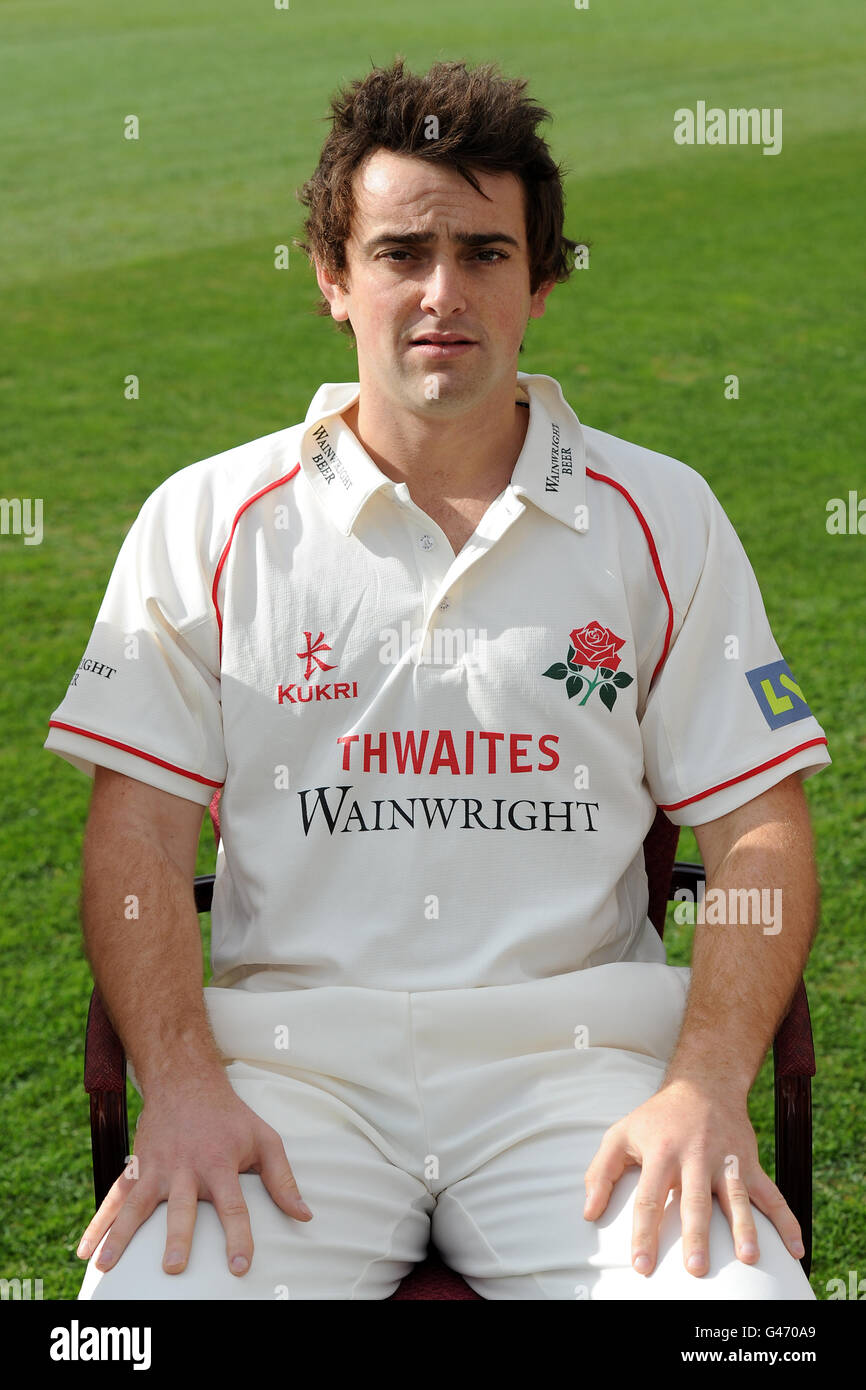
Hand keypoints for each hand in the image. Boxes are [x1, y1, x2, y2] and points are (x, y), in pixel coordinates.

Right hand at [76, 1074, 311, 1276]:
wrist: (186, 1081)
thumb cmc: (231, 1118)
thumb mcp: (265, 1140)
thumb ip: (283, 1180)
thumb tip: (305, 1217)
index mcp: (220, 1164)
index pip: (233, 1206)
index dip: (238, 1237)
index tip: (240, 1267)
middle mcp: (187, 1168)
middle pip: (183, 1207)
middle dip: (178, 1237)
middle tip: (174, 1266)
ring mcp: (157, 1168)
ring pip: (138, 1206)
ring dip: (122, 1235)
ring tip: (108, 1266)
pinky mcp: (137, 1169)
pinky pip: (113, 1199)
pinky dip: (97, 1226)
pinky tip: (84, 1253)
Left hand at [582, 1078, 805, 1277]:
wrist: (704, 1085)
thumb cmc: (656, 1118)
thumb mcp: (621, 1134)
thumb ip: (600, 1172)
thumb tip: (589, 1213)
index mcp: (660, 1153)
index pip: (648, 1198)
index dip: (644, 1233)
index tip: (642, 1266)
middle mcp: (695, 1156)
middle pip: (694, 1200)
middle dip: (696, 1234)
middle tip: (696, 1268)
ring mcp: (726, 1160)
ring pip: (735, 1197)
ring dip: (744, 1228)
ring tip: (748, 1258)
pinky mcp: (750, 1163)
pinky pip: (771, 1194)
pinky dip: (787, 1221)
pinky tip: (795, 1249)